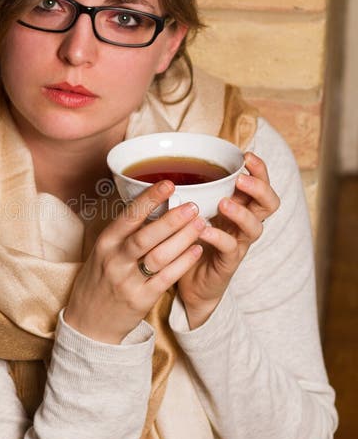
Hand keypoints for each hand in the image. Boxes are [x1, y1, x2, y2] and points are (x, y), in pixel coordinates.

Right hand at [64, 180, 205, 343]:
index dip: (149, 199)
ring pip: (159, 257)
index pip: (128, 216)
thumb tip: (151, 204)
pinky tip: (197, 250)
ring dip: (182, 239)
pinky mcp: (140, 300)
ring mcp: (127, 282)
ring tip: (201, 224)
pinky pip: (166, 279)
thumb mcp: (102, 253)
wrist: (87, 323)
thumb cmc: (98, 281)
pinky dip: (183, 263)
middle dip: (172, 220)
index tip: (168, 183)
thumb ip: (123, 234)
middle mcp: (114, 261)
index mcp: (105, 244)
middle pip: (146, 236)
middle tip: (192, 205)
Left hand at [177, 152, 280, 328]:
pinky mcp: (228, 263)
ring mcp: (239, 244)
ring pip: (254, 227)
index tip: (246, 155)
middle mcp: (244, 224)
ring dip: (240, 212)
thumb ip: (192, 192)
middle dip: (259, 188)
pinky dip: (218, 237)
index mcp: (240, 207)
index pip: (260, 185)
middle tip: (241, 179)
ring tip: (224, 203)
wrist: (189, 283)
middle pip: (269, 204)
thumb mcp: (193, 211)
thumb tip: (170, 162)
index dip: (259, 170)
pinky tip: (204, 230)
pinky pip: (230, 248)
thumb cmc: (190, 239)